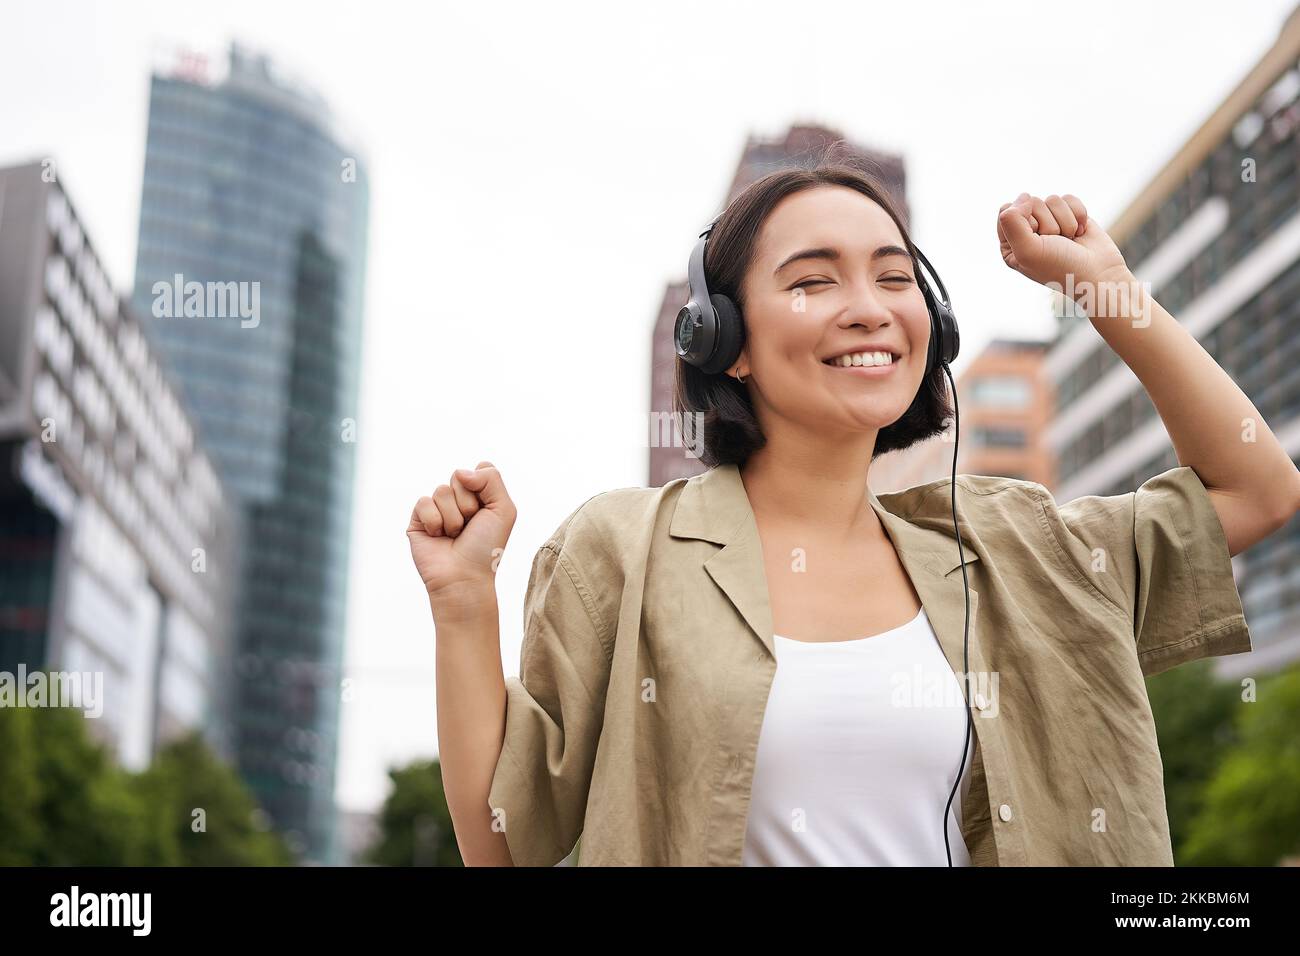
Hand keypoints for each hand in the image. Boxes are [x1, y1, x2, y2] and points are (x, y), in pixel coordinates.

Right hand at [407, 462, 516, 606]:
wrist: (464, 576)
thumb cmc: (486, 547)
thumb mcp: (503, 509)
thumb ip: (491, 479)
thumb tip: (460, 472)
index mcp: (481, 495)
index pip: (481, 468)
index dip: (484, 488)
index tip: (487, 511)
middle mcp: (459, 499)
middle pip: (460, 476)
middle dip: (468, 503)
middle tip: (470, 527)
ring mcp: (438, 508)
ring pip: (441, 490)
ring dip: (453, 517)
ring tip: (455, 535)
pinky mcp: (418, 518)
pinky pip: (424, 502)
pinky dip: (434, 521)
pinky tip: (438, 537)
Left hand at [997, 192, 1129, 291]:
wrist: (1098, 273)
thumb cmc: (1060, 266)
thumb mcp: (1027, 250)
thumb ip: (1012, 221)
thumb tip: (1024, 196)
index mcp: (1009, 243)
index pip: (1007, 210)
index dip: (1024, 219)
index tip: (1036, 239)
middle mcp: (1027, 231)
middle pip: (1031, 202)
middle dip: (1047, 222)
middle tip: (1055, 243)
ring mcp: (1050, 222)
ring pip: (1052, 200)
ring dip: (1064, 221)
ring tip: (1068, 240)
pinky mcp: (1070, 215)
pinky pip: (1069, 199)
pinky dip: (1078, 214)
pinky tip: (1080, 233)